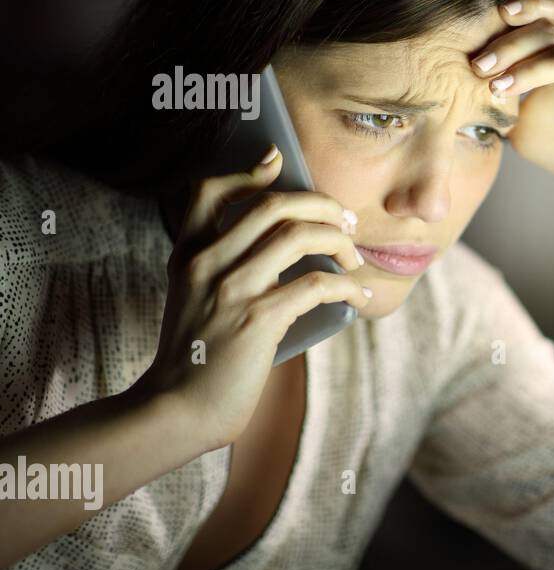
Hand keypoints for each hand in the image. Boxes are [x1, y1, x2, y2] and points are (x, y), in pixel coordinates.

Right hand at [130, 146, 371, 449]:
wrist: (179, 408)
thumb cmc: (199, 356)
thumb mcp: (195, 299)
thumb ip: (223, 267)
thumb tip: (286, 244)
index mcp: (188, 254)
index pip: (208, 191)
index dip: (247, 171)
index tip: (278, 161)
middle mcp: (206, 262)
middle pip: (272, 205)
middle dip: (319, 204)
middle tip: (344, 220)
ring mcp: (231, 288)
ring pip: (297, 235)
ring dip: (337, 240)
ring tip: (353, 254)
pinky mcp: (258, 318)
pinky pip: (316, 285)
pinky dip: (347, 286)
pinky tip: (358, 295)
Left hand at [468, 0, 553, 203]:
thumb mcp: (527, 129)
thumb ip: (500, 110)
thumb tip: (458, 104)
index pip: (539, 15)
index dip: (508, 17)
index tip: (470, 39)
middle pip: (548, 26)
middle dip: (508, 44)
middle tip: (477, 66)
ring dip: (530, 64)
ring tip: (500, 84)